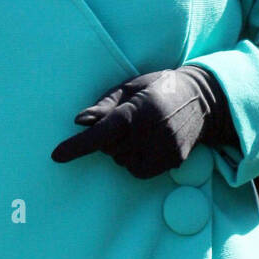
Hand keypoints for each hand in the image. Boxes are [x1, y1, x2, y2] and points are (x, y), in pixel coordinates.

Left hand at [50, 65, 232, 178]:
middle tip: (126, 122)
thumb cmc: (159, 87)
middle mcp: (152, 132)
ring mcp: (165, 149)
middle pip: (110, 149)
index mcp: (138, 110)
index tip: (56, 156)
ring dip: (122, 151)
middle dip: (108, 139)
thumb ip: (104, 105)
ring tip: (140, 131)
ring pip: (123, 162)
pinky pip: (140, 171)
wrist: (202, 99)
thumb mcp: (131, 87)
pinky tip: (146, 144)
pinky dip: (135, 161)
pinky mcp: (173, 161)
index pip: (102, 133)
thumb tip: (79, 121)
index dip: (78, 145)